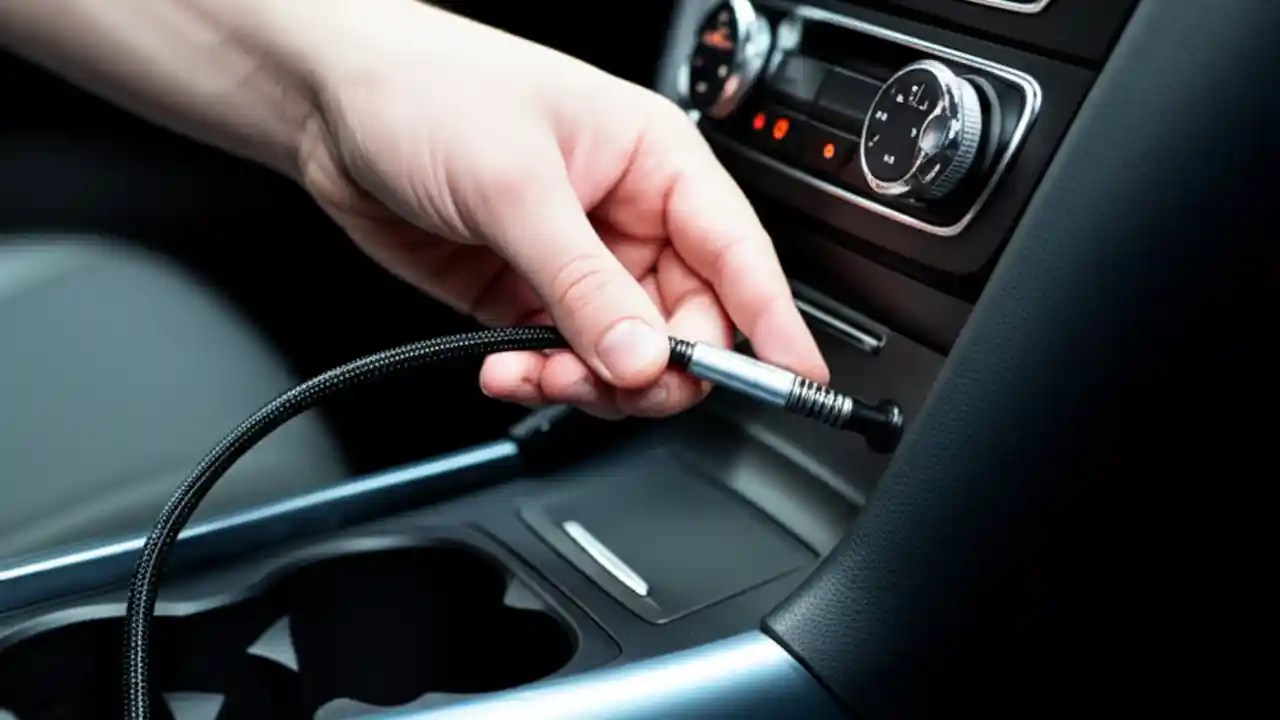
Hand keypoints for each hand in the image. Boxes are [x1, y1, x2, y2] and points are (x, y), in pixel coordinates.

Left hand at [296, 1, 827, 417]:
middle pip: (688, 325)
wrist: (329, 101)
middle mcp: (628, 218)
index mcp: (657, 164)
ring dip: (590, 383)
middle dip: (655, 369)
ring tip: (537, 370)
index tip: (797, 379)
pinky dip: (541, 381)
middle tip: (612, 381)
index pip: (739, 255)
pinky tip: (505, 368)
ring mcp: (578, 264)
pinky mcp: (526, 298)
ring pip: (627, 357)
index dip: (774, 321)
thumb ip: (583, 284)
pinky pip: (563, 361)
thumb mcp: (517, 186)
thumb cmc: (431, 90)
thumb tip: (646, 356)